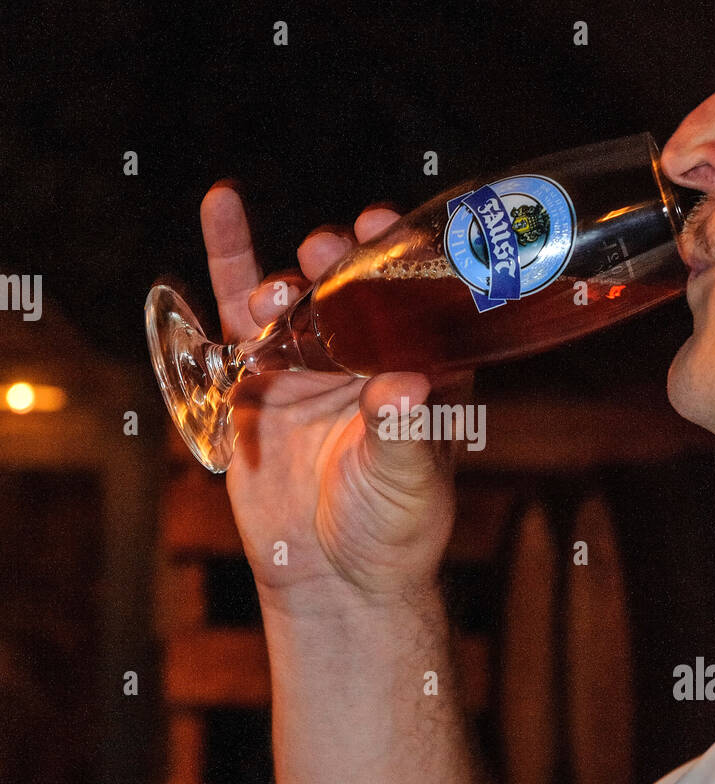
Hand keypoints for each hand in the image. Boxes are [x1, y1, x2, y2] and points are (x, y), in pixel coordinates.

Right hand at [200, 183, 456, 604]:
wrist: (330, 578)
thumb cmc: (390, 532)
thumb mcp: (406, 484)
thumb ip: (403, 433)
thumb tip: (403, 388)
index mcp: (423, 368)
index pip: (420, 296)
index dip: (405, 254)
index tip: (387, 226)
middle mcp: (369, 355)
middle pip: (355, 285)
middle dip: (342, 257)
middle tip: (329, 250)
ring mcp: (312, 362)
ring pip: (299, 297)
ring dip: (289, 278)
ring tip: (284, 293)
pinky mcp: (259, 378)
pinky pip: (239, 315)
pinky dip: (229, 259)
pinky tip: (223, 205)